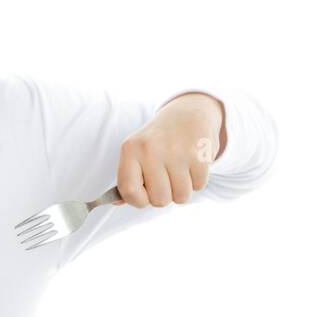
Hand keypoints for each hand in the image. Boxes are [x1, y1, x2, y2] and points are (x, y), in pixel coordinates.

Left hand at [114, 93, 223, 207]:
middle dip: (164, 195)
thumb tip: (117, 203)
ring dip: (182, 190)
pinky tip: (191, 164)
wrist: (188, 114)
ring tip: (178, 170)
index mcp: (130, 149)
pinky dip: (196, 180)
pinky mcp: (199, 154)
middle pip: (159, 200)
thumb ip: (127, 179)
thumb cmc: (157, 141)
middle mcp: (151, 149)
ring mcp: (177, 151)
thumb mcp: (136, 152)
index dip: (138, 201)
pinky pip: (199, 187)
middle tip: (165, 178)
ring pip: (181, 197)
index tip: (145, 194)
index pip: (129, 191)